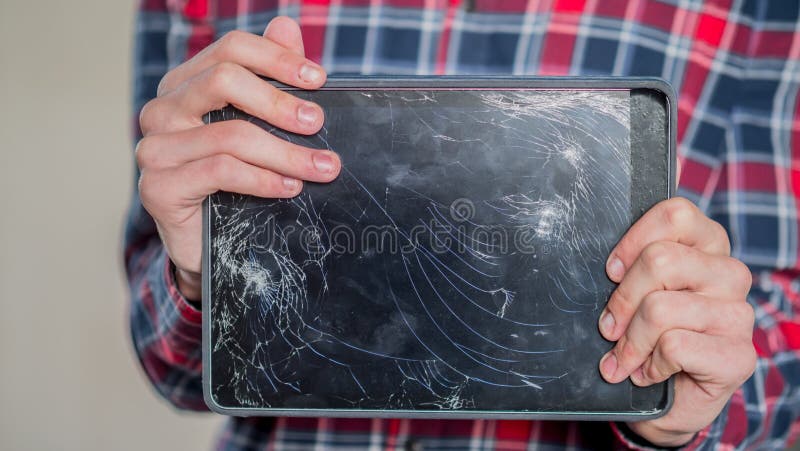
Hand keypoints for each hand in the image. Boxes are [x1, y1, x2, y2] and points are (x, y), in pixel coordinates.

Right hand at [136, 17, 340, 299]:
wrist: (207, 245)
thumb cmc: (233, 183)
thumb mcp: (258, 127)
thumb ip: (271, 77)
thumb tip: (288, 26)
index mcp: (185, 85)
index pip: (230, 50)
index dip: (277, 58)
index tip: (319, 79)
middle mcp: (163, 109)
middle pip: (224, 81)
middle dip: (280, 102)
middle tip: (318, 123)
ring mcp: (155, 148)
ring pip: (230, 134)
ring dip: (286, 152)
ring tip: (321, 167)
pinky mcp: (158, 186)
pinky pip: (219, 171)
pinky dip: (263, 179)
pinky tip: (290, 187)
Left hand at [599, 196, 755, 446]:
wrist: (667, 402)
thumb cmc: (647, 338)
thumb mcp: (634, 293)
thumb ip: (629, 265)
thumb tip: (603, 253)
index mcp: (707, 247)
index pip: (676, 214)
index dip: (633, 241)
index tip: (612, 271)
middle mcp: (730, 274)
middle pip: (660, 261)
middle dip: (621, 300)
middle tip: (609, 328)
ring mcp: (738, 315)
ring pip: (660, 308)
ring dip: (631, 341)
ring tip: (627, 358)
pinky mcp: (739, 356)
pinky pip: (674, 345)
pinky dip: (651, 365)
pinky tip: (652, 374)